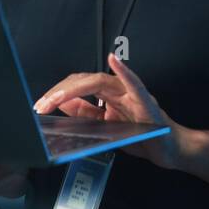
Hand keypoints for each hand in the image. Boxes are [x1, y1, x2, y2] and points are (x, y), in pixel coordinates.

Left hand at [33, 53, 182, 169]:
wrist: (167, 148)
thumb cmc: (142, 134)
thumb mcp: (105, 125)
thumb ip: (86, 113)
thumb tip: (62, 103)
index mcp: (108, 93)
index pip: (77, 86)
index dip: (57, 93)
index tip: (41, 104)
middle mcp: (118, 88)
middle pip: (84, 81)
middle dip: (60, 92)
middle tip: (42, 104)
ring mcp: (132, 93)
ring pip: (100, 81)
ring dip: (76, 87)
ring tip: (58, 95)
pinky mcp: (145, 101)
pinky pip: (134, 83)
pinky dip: (124, 71)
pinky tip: (114, 61)